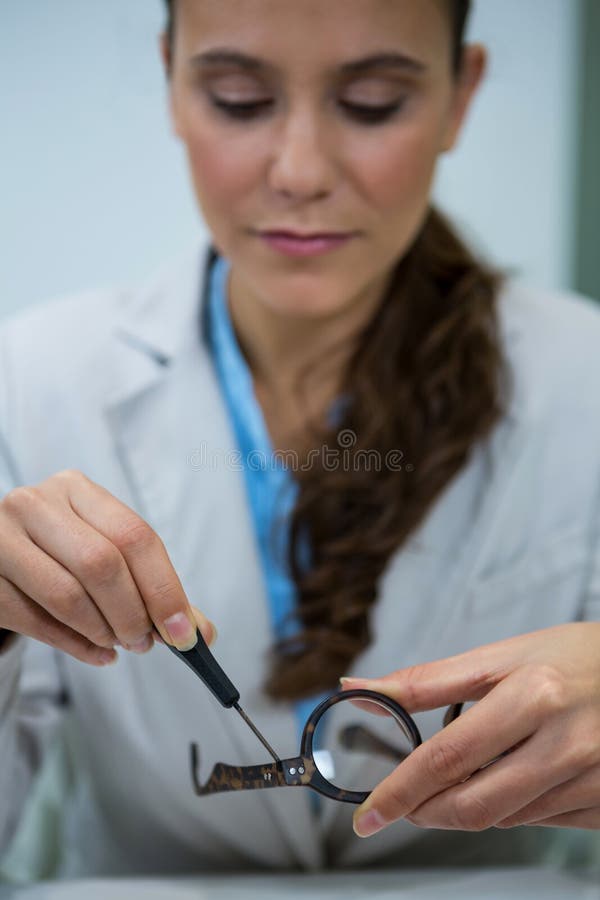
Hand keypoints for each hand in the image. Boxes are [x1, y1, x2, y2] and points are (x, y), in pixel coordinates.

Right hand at [0, 469, 214, 665]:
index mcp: (77, 489)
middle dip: (132, 614)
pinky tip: (95, 653)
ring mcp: (1, 538)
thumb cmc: (60, 552)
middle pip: (102, 564)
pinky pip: (33, 621)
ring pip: (66, 595)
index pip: (135, 536)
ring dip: (102, 631)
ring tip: (118, 644)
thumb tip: (202, 634)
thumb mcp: (106, 550)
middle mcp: (37, 504)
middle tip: (145, 642)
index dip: (165, 589)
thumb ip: (153, 587)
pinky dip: (73, 646)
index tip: (184, 633)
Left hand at [341, 623, 599, 836]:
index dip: (400, 791)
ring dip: (468, 805)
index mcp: (533, 696)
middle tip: (404, 803)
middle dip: (425, 811)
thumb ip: (428, 680)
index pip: (447, 758)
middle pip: (473, 805)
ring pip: (504, 819)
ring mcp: (590, 780)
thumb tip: (359, 687)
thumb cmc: (571, 657)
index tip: (369, 815)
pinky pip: (540, 823)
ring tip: (469, 771)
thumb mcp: (502, 656)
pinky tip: (514, 777)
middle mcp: (565, 743)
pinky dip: (511, 808)